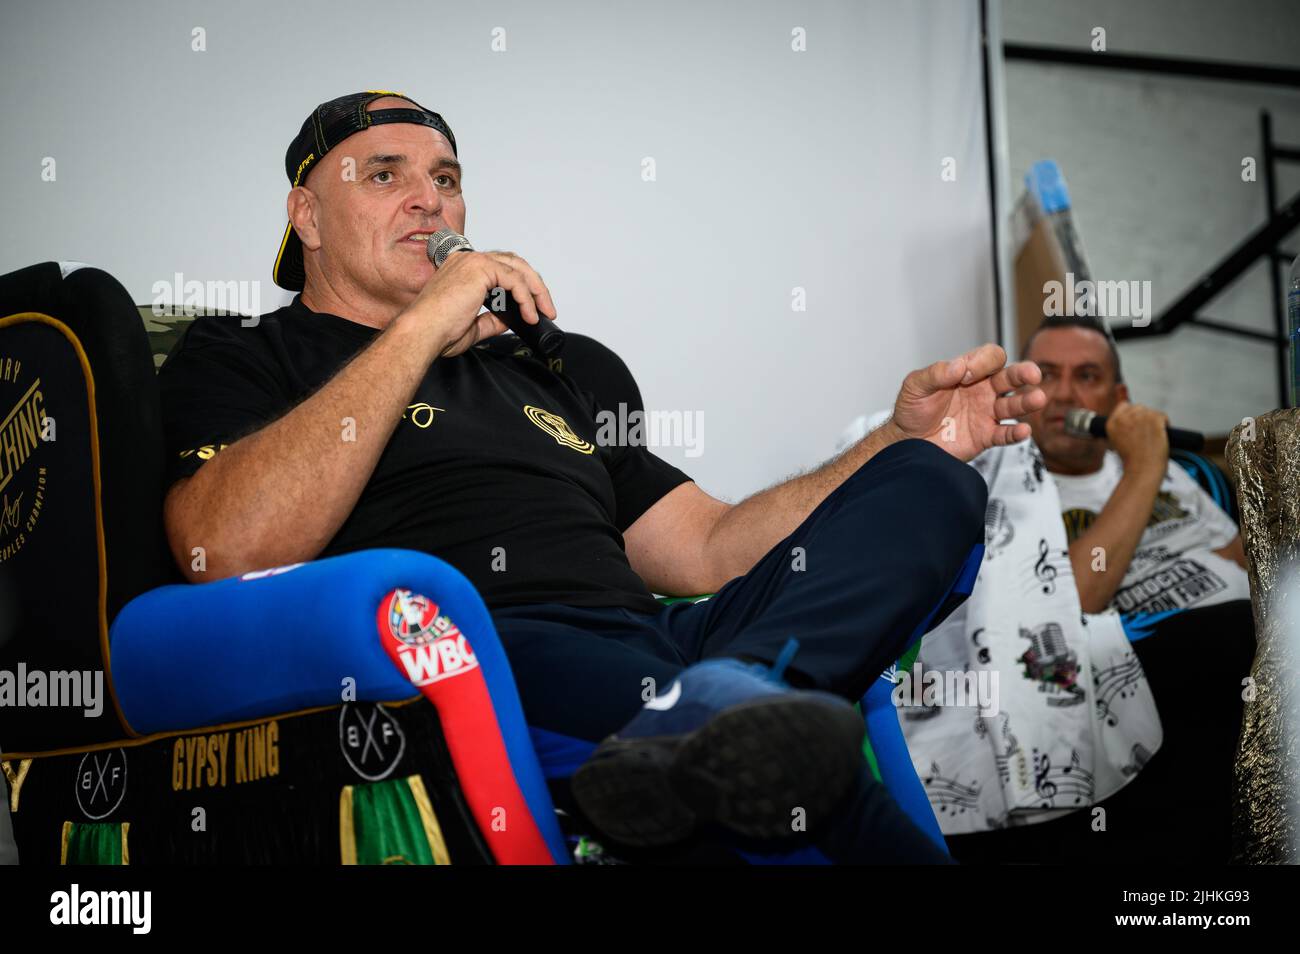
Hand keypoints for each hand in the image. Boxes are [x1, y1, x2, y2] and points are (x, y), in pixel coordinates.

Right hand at [399, 249, 557, 358]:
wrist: (423, 333)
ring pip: (518, 269)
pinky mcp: (479, 269)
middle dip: (535, 286)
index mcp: (463, 269)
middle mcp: (468, 260)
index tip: (533, 307)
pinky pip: (515, 280)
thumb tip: (509, 320)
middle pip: (514, 263)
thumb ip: (492, 319)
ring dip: (536, 291)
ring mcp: (473, 261)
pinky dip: (526, 298)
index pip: (501, 267)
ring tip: (544, 312)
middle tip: (547, 309)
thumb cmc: (437, 331)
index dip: (522, 284)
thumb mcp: (473, 326)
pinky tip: (529, 314)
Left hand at [888, 343, 1045, 461]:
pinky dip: (1015, 434)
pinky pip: (1004, 434)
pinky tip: (1023, 430)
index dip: (982, 363)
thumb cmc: (912, 409)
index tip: (964, 375)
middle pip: (1010, 377)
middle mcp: (982, 391)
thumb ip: (934, 373)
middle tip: (1032, 374)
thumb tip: (958, 365)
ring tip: (1038, 399)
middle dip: (1023, 373)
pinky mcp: (984, 436)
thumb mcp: (915, 386)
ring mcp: (985, 413)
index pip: (989, 359)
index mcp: (967, 373)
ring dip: (1026, 402)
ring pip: (1013, 405)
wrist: (906, 440)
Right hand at [1105, 400, 1168, 473]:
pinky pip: (1163, 416)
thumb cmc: (1132, 461)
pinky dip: (1165, 425)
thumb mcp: (1117, 442)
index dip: (1133, 414)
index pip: (1123, 406)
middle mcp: (1124, 418)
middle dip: (1144, 418)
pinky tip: (1160, 436)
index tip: (1137, 424)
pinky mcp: (1154, 419)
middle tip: (1146, 434)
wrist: (1142, 470)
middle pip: (1139, 408)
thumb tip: (1133, 419)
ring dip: (1155, 422)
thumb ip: (1122, 427)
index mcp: (1111, 423)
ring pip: (1152, 412)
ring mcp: (1140, 417)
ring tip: (1152, 437)